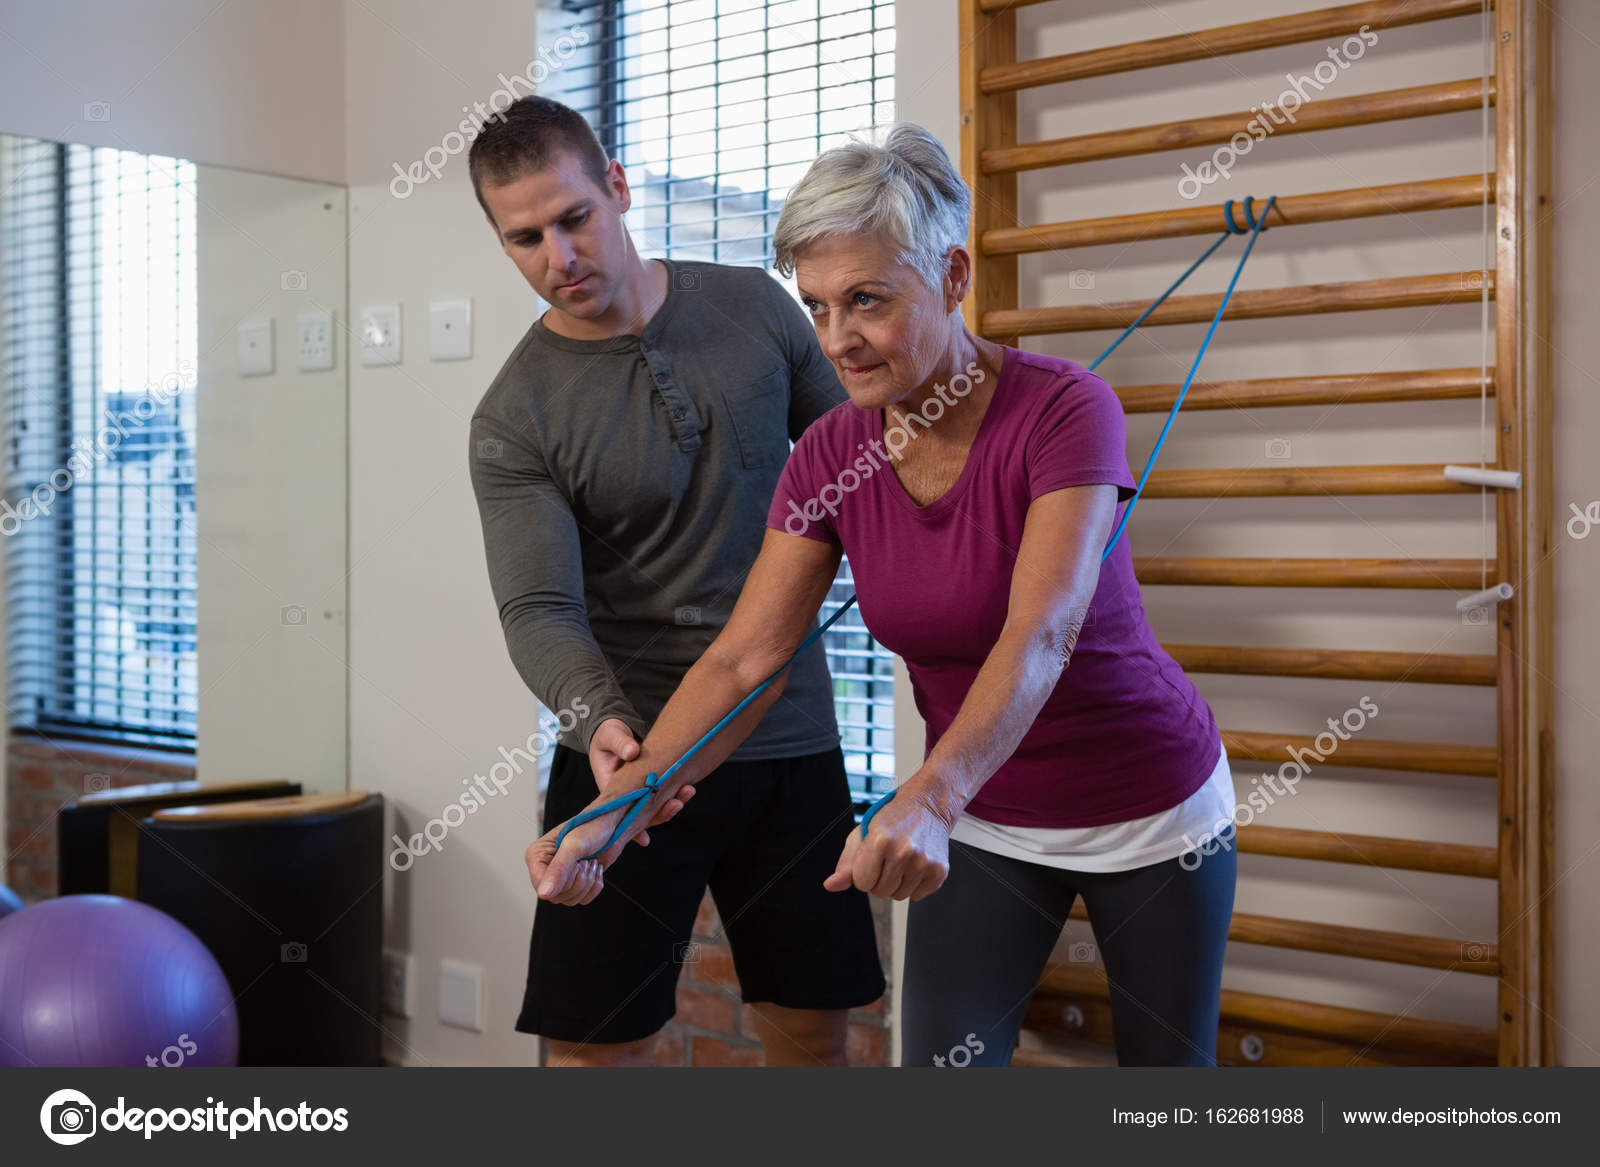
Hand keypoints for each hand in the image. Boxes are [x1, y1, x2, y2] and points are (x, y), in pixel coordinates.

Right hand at [525, 782, 696, 904]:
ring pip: (570, 900)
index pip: (542, 888)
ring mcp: (561, 876)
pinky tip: (595, 868)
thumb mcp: (574, 846)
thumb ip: (558, 870)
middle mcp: (546, 868)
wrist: (613, 824)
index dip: (562, 882)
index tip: (575, 865)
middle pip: (557, 897)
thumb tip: (544, 894)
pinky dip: (595, 886)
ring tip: (591, 862)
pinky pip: (583, 899)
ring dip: (588, 882)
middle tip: (585, 860)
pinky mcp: (575, 882)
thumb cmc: (592, 826)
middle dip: (578, 880)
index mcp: (536, 856)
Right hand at [588, 718, 687, 832]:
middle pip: (641, 815)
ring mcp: (641, 790)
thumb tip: (632, 752)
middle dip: (660, 814)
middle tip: (676, 804)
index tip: (644, 838)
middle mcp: (626, 795)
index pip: (618, 814)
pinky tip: (689, 787)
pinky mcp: (652, 783)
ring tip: (688, 790)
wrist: (618, 731)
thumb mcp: (610, 737)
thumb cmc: (609, 736)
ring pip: (656, 806)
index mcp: (609, 788)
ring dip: (672, 803)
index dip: (631, 827)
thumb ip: (620, 744)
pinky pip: (664, 793)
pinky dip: (676, 792)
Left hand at [823, 788, 951, 900]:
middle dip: (880, 879)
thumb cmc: (893, 819)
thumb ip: (846, 863)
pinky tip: (916, 864)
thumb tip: (830, 886)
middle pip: (880, 893)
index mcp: (879, 840)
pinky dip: (915, 885)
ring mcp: (923, 862)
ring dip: (897, 883)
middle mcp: (903, 851)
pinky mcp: (940, 870)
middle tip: (888, 858)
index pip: (862, 883)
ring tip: (903, 860)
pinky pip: (918, 896)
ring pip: (899, 896)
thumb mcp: (862, 834)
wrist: (928, 806)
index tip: (872, 858)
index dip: (864, 873)